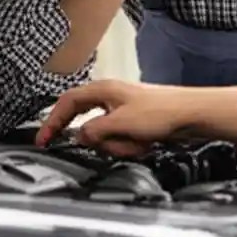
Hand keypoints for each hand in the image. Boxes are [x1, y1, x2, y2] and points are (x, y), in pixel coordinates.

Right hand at [35, 79, 194, 156]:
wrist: (192, 114)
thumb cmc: (161, 112)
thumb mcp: (120, 123)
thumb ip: (94, 131)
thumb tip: (79, 137)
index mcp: (102, 90)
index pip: (67, 103)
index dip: (52, 121)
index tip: (43, 140)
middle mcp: (110, 97)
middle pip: (87, 122)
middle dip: (97, 139)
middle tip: (105, 146)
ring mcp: (123, 111)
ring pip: (105, 135)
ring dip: (118, 144)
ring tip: (136, 142)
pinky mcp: (135, 123)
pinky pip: (121, 140)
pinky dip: (130, 145)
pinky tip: (144, 143)